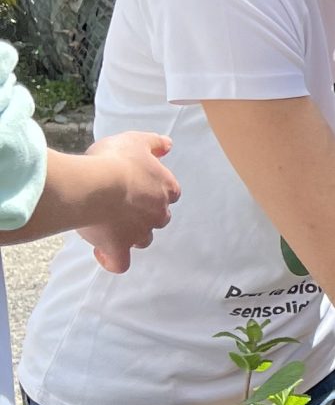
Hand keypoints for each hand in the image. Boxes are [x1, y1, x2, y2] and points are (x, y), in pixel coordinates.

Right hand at [77, 131, 179, 272]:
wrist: (95, 185)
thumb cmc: (114, 161)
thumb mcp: (135, 141)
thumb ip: (154, 143)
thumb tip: (167, 144)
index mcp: (165, 188)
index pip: (170, 192)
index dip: (154, 189)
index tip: (137, 184)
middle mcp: (158, 214)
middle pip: (159, 218)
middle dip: (145, 213)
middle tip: (121, 203)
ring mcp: (139, 233)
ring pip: (143, 239)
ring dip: (131, 234)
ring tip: (110, 223)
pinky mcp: (119, 248)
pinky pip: (120, 263)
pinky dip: (113, 260)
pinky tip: (103, 251)